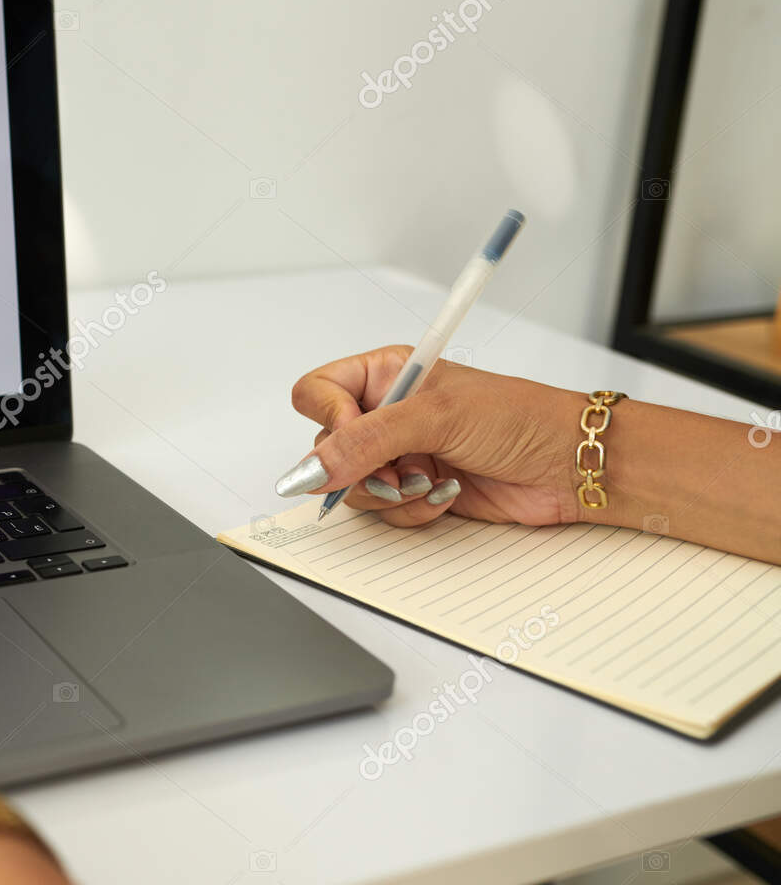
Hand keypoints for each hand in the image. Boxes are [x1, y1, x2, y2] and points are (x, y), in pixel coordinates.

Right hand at [277, 346, 580, 525]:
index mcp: (386, 374)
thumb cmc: (522, 418)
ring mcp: (400, 453)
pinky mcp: (415, 489)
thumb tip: (312, 467)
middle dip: (362, 468)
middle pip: (328, 449)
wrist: (571, 465)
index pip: (317, 393)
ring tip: (428, 483)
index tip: (353, 441)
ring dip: (389, 493)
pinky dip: (411, 510)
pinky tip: (445, 496)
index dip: (328, 421)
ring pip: (352, 486)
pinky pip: (383, 510)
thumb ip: (367, 440)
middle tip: (398, 472)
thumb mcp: (437, 417)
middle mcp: (387, 412)